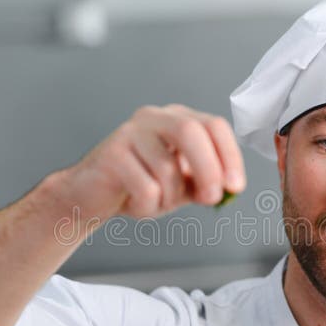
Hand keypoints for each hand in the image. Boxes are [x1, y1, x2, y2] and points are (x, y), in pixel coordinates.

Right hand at [73, 104, 245, 218]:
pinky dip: (148, 206)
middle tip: (211, 198)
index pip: (214, 125)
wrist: (89, 196)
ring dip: (171, 197)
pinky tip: (136, 204)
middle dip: (208, 169)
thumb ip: (206, 182)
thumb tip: (231, 187)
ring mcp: (130, 133)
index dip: (230, 155)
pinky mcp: (111, 155)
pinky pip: (145, 188)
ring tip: (157, 203)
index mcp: (176, 119)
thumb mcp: (181, 185)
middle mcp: (154, 118)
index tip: (236, 185)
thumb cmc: (138, 186)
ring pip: (167, 167)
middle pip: (191, 132)